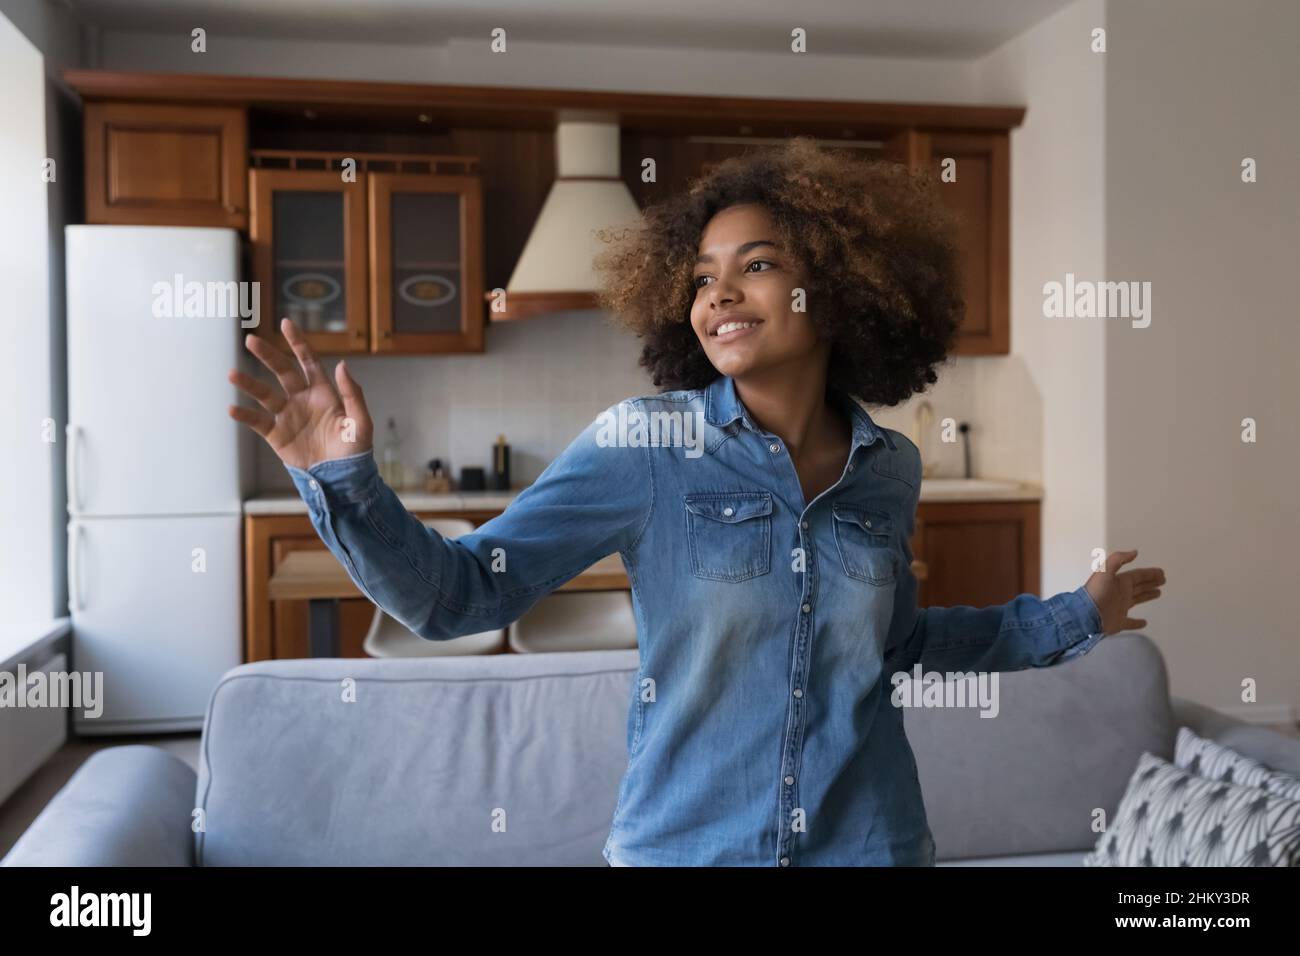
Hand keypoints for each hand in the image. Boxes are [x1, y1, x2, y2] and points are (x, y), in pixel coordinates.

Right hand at [227, 318, 373, 470]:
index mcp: (323, 392)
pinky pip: (257, 421)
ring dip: (249, 383)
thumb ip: (353, 393)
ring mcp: (287, 415)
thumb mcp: (360, 421)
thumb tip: (342, 365)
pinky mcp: (276, 434)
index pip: (308, 361)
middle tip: (251, 339)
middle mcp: (302, 399)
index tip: (286, 323)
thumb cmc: (354, 450)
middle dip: (268, 355)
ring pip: (265, 394)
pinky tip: (233, 408)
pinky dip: (244, 415)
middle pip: (282, 371)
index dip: (298, 342)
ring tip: (232, 373)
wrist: (341, 479)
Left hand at [1084, 549, 1166, 635]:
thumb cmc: (1096, 592)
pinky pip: (1130, 622)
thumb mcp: (1105, 570)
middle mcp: (1120, 593)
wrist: (1086, 614)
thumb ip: (1118, 559)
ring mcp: (1119, 608)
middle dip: (1151, 582)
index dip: (1150, 574)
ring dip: (1147, 596)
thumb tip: (1134, 552)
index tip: (1161, 573)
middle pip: (1139, 586)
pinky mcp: (1118, 622)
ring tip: (1158, 593)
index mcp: (1119, 582)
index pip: (1138, 575)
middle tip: (1163, 580)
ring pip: (1137, 600)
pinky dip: (1137, 623)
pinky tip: (1144, 623)